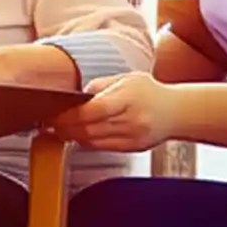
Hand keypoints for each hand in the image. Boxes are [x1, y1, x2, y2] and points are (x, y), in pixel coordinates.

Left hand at [49, 72, 178, 151]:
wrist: (175, 112)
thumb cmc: (149, 91)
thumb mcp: (126, 79)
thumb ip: (100, 86)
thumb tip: (75, 97)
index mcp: (130, 97)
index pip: (95, 110)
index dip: (71, 114)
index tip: (55, 112)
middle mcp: (133, 119)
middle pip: (90, 128)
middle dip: (66, 126)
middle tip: (50, 121)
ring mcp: (133, 137)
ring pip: (93, 140)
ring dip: (72, 135)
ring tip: (60, 128)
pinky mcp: (131, 148)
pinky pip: (101, 147)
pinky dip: (86, 141)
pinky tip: (78, 134)